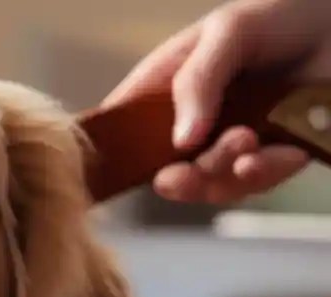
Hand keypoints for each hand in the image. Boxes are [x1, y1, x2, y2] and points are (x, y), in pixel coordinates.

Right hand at [104, 0, 330, 202]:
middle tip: (187, 172)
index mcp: (166, 86)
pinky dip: (266, 173)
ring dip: (224, 173)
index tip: (113, 170)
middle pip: (167, 169)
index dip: (112, 150)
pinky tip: (278, 153)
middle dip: (180, 177)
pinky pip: (258, 182)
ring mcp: (231, 141)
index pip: (123, 125)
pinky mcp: (271, 154)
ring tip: (246, 142)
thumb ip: (198, 83)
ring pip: (211, 184)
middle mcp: (193, 120)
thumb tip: (181, 143)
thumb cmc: (280, 14)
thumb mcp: (228, 33)